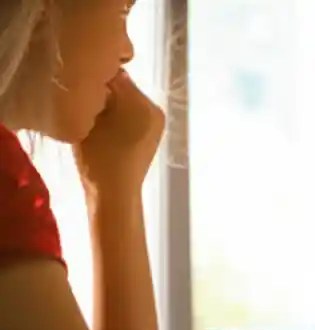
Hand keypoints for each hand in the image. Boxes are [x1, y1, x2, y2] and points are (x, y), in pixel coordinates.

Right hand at [73, 70, 165, 192]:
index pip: (115, 73)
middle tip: (85, 100)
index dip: (94, 75)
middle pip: (124, 85)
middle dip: (105, 89)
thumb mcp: (88, 119)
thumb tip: (92, 77)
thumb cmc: (98, 157)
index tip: (79, 85)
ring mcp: (157, 121)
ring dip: (113, 102)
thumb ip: (94, 94)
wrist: (116, 193)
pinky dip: (120, 114)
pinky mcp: (155, 132)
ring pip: (128, 99)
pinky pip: (134, 112)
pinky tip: (107, 128)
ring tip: (95, 116)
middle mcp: (154, 108)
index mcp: (141, 102)